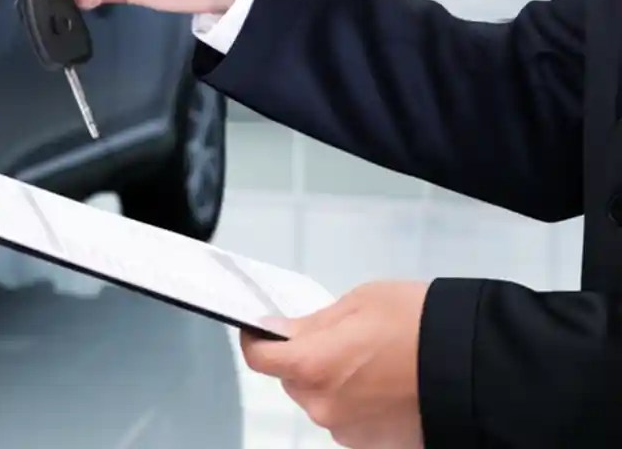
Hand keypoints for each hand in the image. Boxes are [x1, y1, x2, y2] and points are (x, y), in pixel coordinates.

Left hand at [240, 281, 428, 448]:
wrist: (481, 367)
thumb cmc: (424, 327)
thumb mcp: (360, 303)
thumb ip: (314, 323)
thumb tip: (284, 330)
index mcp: (311, 366)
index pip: (259, 358)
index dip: (256, 340)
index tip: (260, 329)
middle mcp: (323, 407)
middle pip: (293, 380)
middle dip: (304, 358)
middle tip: (336, 337)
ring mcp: (349, 431)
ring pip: (322, 400)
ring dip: (334, 381)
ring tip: (373, 360)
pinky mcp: (374, 444)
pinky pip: (350, 419)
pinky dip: (359, 401)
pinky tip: (388, 383)